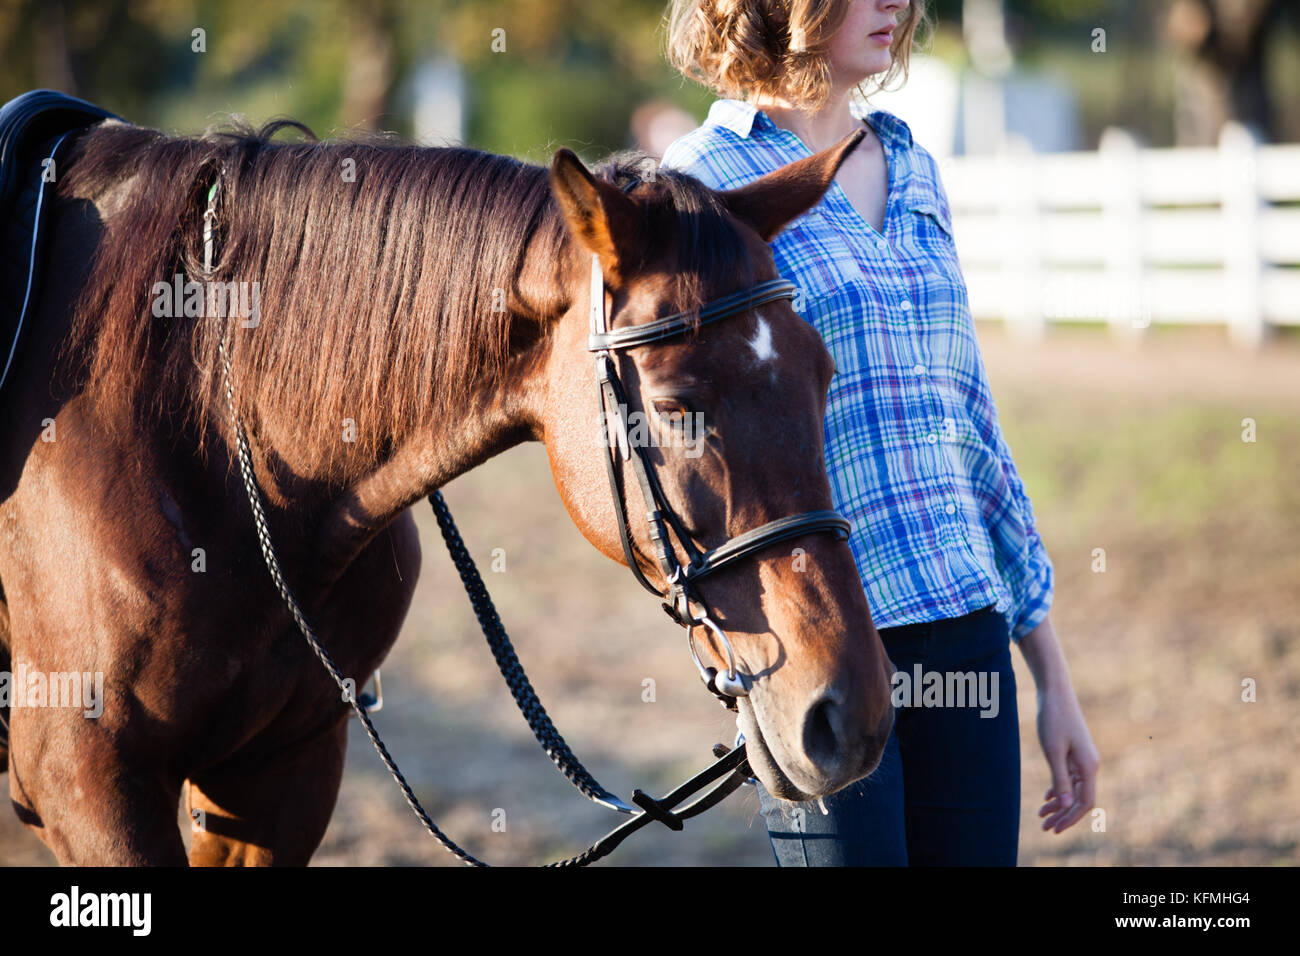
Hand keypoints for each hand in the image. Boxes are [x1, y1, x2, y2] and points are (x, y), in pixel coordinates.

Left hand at [1016, 615, 1099, 833]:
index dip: (1070, 818)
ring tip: (1041, 816)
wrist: (1055, 691)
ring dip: (1059, 804)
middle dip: (1063, 815)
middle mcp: (1090, 764)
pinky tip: (1046, 797)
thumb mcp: (1053, 751)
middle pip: (1080, 799)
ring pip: (1073, 789)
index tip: (1054, 828)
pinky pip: (1070, 778)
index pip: (1085, 802)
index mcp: (1089, 766)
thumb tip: (1064, 805)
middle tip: (1044, 828)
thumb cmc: (1053, 718)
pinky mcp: (1074, 751)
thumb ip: (1059, 778)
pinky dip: (1059, 789)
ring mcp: (1083, 758)